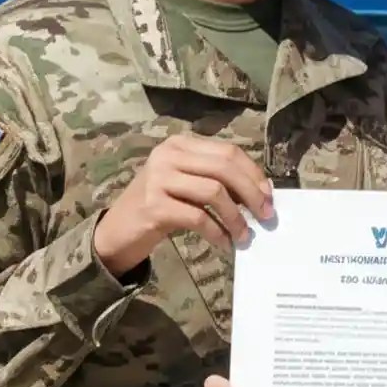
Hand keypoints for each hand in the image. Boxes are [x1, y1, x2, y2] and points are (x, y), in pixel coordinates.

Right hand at [94, 133, 273, 276]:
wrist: (118, 230)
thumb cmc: (158, 205)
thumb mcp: (186, 183)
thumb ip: (215, 179)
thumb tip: (260, 192)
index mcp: (180, 144)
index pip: (228, 152)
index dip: (253, 174)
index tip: (268, 196)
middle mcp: (168, 155)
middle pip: (225, 167)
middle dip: (251, 193)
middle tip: (265, 216)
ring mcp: (158, 178)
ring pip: (214, 192)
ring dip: (236, 217)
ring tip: (245, 236)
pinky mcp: (154, 205)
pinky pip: (198, 217)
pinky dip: (217, 232)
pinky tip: (224, 243)